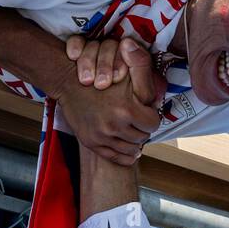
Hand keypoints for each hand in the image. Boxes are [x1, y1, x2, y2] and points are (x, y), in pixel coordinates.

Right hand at [57, 36, 165, 165]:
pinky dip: (126, 156)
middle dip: (143, 129)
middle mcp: (114, 126)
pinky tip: (131, 152)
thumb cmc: (100, 73)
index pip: (153, 123)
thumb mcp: (125, 70)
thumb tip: (159, 97)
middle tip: (139, 122)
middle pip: (143, 137)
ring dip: (135, 142)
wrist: (69, 81)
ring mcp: (102, 136)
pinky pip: (115, 157)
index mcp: (126, 109)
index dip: (151, 116)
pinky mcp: (92, 143)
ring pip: (131, 149)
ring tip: (134, 134)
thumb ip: (145, 79)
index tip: (147, 112)